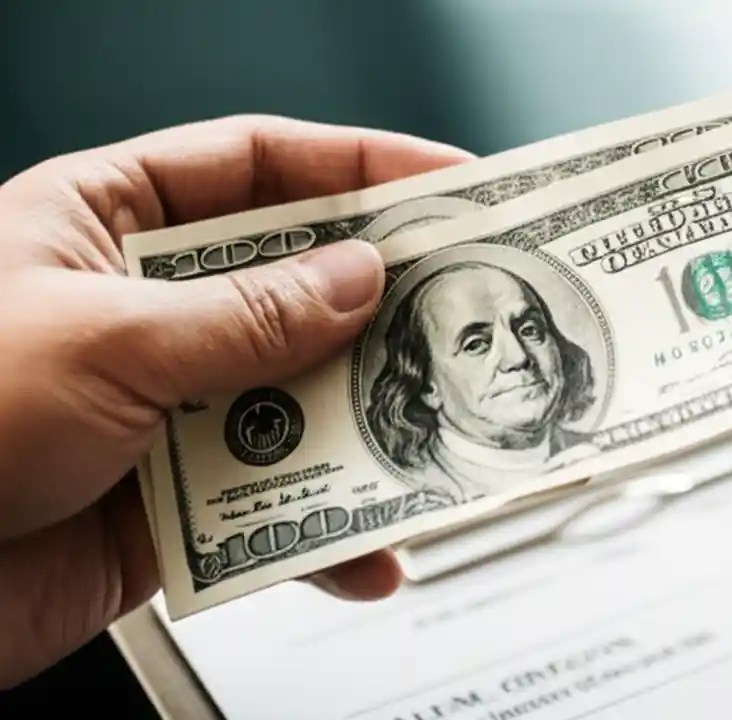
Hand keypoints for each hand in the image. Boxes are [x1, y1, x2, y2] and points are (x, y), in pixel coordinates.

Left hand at [0, 115, 471, 687]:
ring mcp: (164, 405)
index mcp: (105, 224)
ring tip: (432, 434)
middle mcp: (144, 309)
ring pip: (299, 398)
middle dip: (383, 301)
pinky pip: (276, 500)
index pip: (257, 166)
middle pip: (296, 282)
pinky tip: (366, 550)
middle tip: (468, 307)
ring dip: (366, 426)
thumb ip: (246, 316)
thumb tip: (357, 279)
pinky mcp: (173, 499)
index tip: (450, 182)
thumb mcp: (104, 342)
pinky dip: (327, 531)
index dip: (359, 166)